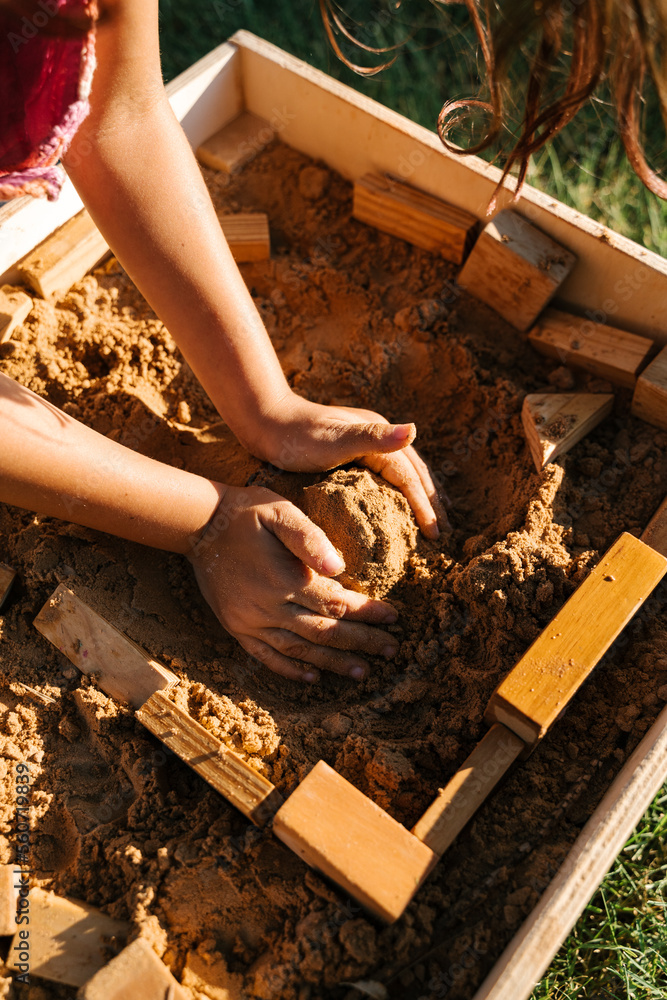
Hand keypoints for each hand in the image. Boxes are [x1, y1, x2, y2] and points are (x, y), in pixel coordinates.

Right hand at [188, 485, 400, 682]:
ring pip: (299, 650)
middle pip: (324, 632)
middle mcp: (269, 606)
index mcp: (285, 579)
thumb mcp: (279, 512)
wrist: (198, 525)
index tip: (394, 618)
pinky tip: (312, 678)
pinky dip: (290, 670)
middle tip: (391, 650)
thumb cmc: (246, 513)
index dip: (367, 613)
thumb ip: (309, 537)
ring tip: (362, 672)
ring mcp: (250, 621)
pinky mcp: (236, 628)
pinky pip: (266, 656)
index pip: (337, 603)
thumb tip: (339, 566)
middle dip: (361, 643)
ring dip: (332, 663)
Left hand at [244, 393, 446, 538]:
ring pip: (402, 472)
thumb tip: (414, 430)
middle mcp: (376, 435)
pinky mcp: (351, 451)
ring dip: (419, 496)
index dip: (425, 505)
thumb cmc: (294, 437)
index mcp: (377, 434)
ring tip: (430, 520)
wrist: (263, 420)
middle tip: (443, 533)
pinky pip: (384, 475)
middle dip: (430, 502)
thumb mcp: (334, 440)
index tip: (435, 535)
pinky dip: (398, 492)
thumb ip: (373, 437)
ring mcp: (365, 442)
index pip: (410, 476)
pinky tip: (394, 507)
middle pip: (413, 472)